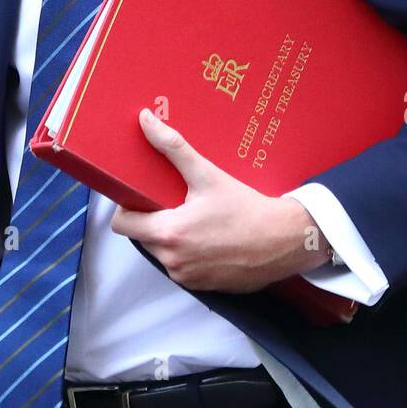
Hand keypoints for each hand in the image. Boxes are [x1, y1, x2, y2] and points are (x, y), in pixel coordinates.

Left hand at [110, 108, 333, 292]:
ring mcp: (187, 278)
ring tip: (195, 218)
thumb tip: (146, 120)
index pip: (122, 224)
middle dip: (153, 220)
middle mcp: (173, 261)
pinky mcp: (203, 287)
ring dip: (171, 238)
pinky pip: (182, 268)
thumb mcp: (207, 175)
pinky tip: (209, 237)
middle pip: (142, 237)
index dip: (129, 207)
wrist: (284, 241)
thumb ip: (172, 147)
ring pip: (162, 253)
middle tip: (175, 201)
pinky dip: (189, 254)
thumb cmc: (246, 208)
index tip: (145, 195)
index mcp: (169, 234)